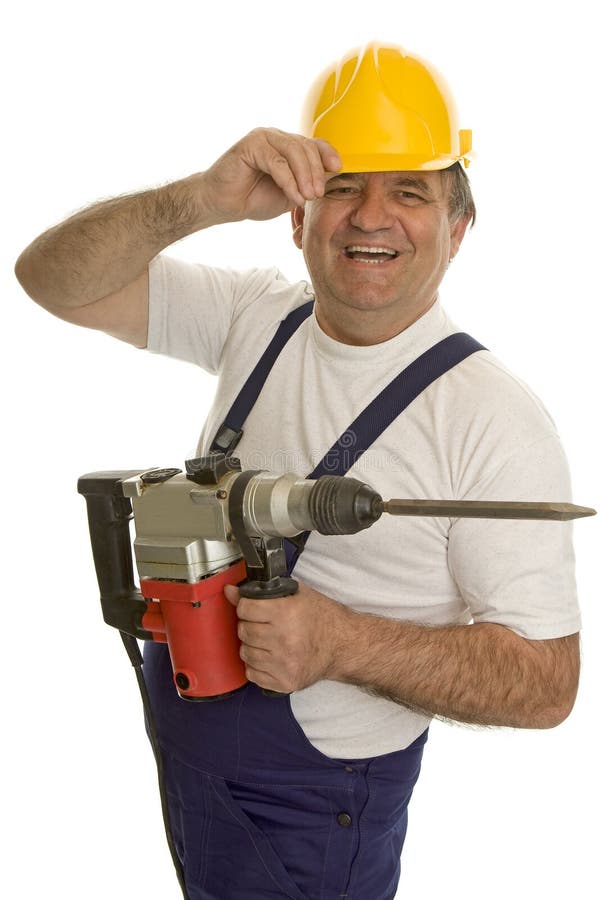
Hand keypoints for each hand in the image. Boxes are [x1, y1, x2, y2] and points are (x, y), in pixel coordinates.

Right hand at [201, 127, 340, 222]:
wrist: (222, 204)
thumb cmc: (253, 198)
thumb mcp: (290, 193)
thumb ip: (307, 184)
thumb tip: (333, 181)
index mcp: (286, 146)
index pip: (313, 143)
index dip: (327, 154)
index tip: (338, 169)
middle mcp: (275, 137)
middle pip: (306, 146)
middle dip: (316, 172)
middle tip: (318, 194)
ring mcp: (262, 138)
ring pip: (293, 151)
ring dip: (304, 176)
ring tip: (308, 196)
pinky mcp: (249, 145)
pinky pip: (276, 161)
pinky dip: (288, 180)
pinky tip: (293, 196)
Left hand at [224, 579, 349, 692]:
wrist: (344, 646)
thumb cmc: (322, 618)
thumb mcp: (296, 595)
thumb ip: (262, 593)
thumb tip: (229, 591)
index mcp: (287, 613)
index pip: (244, 608)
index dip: (247, 606)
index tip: (254, 608)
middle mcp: (284, 639)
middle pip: (243, 631)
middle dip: (250, 625)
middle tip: (264, 624)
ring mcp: (284, 664)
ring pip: (245, 653)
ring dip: (253, 646)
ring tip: (269, 641)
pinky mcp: (285, 682)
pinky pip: (252, 674)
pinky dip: (257, 665)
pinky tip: (271, 656)